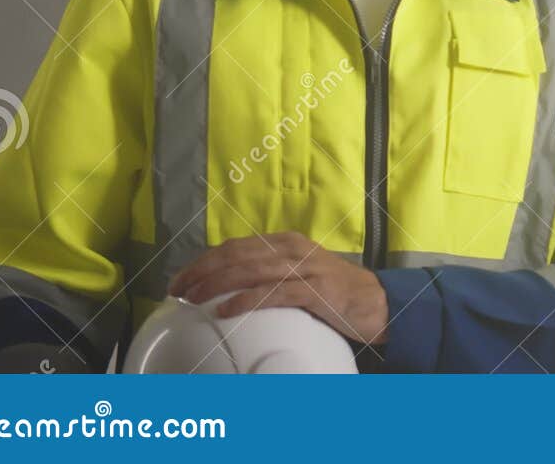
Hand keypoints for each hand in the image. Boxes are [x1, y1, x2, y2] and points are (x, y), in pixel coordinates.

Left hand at [166, 232, 387, 344]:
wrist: (377, 302)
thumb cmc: (334, 292)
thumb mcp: (299, 273)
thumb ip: (270, 273)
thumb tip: (228, 286)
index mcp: (285, 242)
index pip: (234, 246)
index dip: (202, 262)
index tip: (180, 280)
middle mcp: (292, 250)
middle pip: (235, 255)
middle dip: (200, 272)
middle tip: (177, 291)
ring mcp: (305, 269)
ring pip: (249, 271)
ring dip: (215, 285)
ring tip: (192, 299)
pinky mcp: (315, 291)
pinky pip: (272, 294)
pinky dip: (245, 301)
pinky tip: (225, 311)